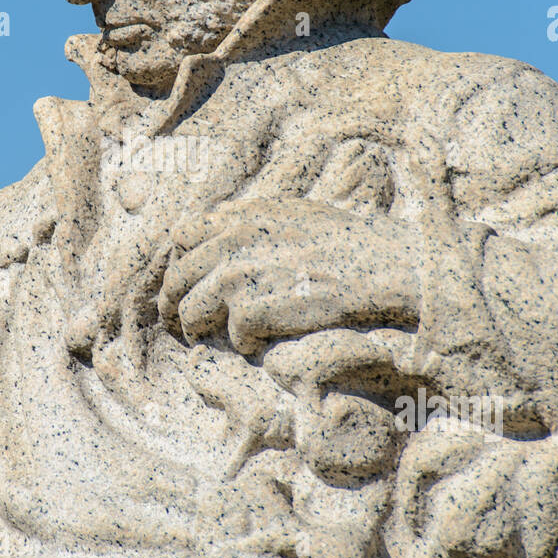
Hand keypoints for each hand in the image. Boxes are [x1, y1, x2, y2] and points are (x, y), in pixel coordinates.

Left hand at [158, 198, 421, 355]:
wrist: (382, 265)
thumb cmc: (347, 241)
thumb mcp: (293, 212)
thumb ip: (252, 219)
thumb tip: (221, 223)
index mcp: (240, 216)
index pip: (182, 237)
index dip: (179, 263)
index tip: (185, 283)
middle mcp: (231, 243)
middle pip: (177, 280)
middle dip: (175, 305)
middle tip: (183, 323)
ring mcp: (239, 277)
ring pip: (191, 313)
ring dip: (199, 331)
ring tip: (210, 339)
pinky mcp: (253, 311)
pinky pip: (233, 337)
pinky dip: (248, 345)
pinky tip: (264, 343)